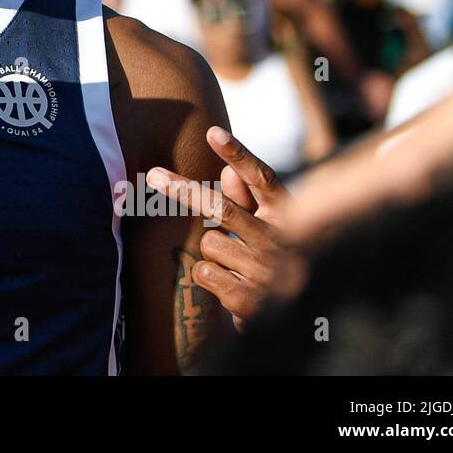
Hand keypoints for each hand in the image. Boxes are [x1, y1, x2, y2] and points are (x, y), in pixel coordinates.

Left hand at [146, 127, 292, 328]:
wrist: (299, 319)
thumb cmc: (277, 260)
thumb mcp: (270, 228)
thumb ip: (249, 201)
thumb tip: (227, 171)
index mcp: (288, 216)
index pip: (262, 180)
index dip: (239, 155)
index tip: (213, 132)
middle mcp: (282, 241)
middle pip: (222, 208)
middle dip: (184, 191)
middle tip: (153, 175)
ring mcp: (266, 272)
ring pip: (209, 243)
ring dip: (211, 251)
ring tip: (234, 265)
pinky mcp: (249, 300)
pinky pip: (203, 272)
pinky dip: (208, 276)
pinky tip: (229, 285)